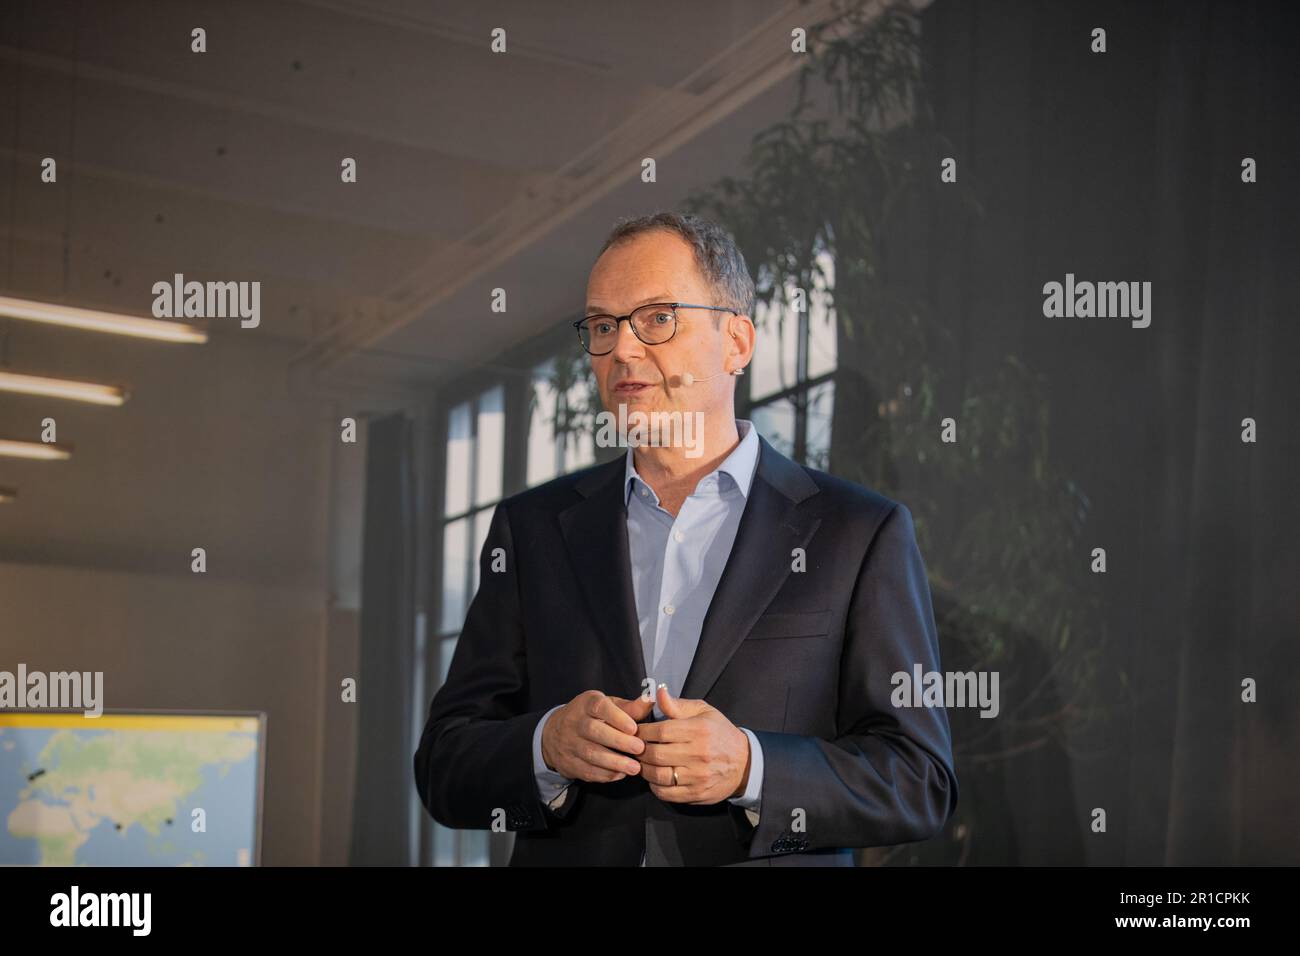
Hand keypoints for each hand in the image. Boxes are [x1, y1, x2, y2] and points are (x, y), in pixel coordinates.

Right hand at [541, 690, 653, 782]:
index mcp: (586, 704)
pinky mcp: (568, 763)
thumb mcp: (608, 706)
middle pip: (594, 731)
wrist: (555, 734)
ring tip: (635, 768)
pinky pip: (586, 770)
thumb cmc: (592, 717)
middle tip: (640, 748)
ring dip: (614, 762)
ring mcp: (569, 743)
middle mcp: (574, 722)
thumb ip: (630, 707)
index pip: (599, 707)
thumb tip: (652, 700)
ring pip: (590, 753)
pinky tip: (621, 774)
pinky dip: (605, 774)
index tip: (634, 728)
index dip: (617, 717)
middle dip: (618, 741)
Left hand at [635, 684, 750, 803]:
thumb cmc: (720, 733)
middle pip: (656, 754)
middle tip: (634, 747)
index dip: (642, 732)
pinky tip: (654, 778)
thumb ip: (678, 705)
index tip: (635, 731)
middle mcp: (699, 754)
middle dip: (639, 751)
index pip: (660, 731)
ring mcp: (698, 776)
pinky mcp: (697, 793)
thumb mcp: (703, 712)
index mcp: (698, 730)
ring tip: (641, 762)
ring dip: (644, 769)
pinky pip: (667, 793)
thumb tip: (658, 693)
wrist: (745, 763)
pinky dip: (655, 786)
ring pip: (659, 776)